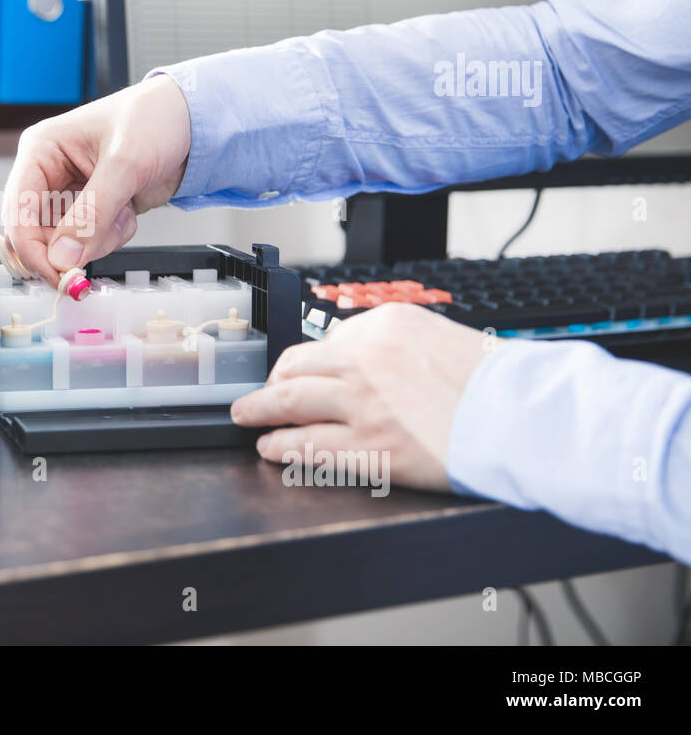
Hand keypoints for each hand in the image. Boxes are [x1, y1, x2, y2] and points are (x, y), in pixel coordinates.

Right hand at [2, 74, 190, 285]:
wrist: (191, 125)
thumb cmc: (154, 120)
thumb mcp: (124, 164)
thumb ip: (92, 213)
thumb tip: (63, 257)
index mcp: (41, 150)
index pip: (18, 210)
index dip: (31, 248)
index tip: (55, 274)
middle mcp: (48, 174)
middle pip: (35, 234)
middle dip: (68, 248)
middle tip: (92, 257)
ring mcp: (70, 195)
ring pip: (64, 245)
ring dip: (97, 240)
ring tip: (122, 213)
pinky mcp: (92, 211)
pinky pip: (89, 244)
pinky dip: (112, 238)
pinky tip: (128, 212)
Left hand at [231, 303, 493, 490]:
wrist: (527, 418)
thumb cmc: (495, 384)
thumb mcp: (440, 337)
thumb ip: (395, 345)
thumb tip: (355, 357)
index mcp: (387, 324)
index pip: (328, 340)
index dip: (308, 361)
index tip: (294, 371)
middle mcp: (367, 358)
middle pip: (296, 366)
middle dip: (271, 381)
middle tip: (257, 392)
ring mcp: (365, 403)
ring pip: (290, 402)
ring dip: (261, 411)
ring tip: (246, 418)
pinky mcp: (370, 446)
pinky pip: (309, 446)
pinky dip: (282, 447)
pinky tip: (271, 449)